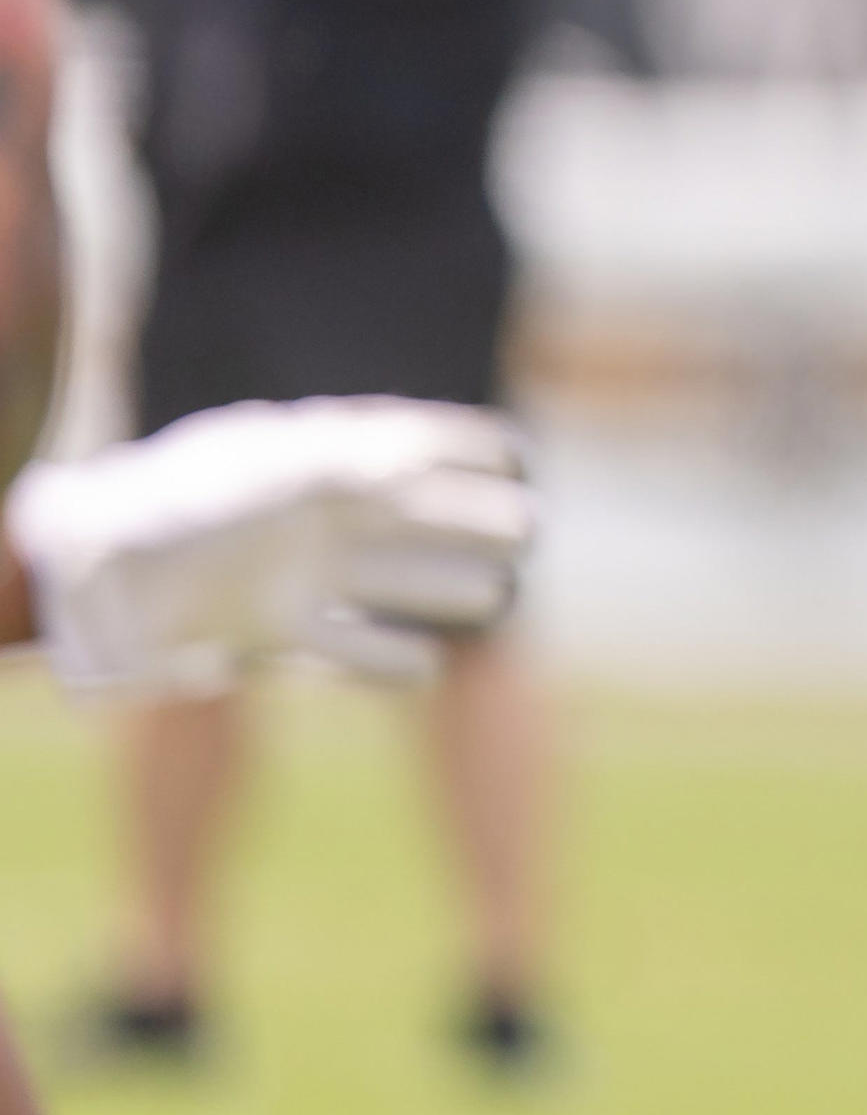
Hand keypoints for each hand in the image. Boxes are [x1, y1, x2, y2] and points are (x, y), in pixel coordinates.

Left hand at [7, 398, 536, 698]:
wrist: (92, 579)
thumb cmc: (174, 507)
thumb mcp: (260, 470)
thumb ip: (340, 465)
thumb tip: (415, 460)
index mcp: (317, 461)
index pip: (413, 444)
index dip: (470, 446)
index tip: (520, 456)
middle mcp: (316, 518)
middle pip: (419, 516)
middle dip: (475, 521)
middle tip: (527, 530)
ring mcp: (300, 576)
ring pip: (398, 583)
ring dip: (447, 590)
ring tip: (494, 598)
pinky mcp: (275, 634)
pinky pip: (351, 652)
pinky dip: (389, 664)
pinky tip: (428, 671)